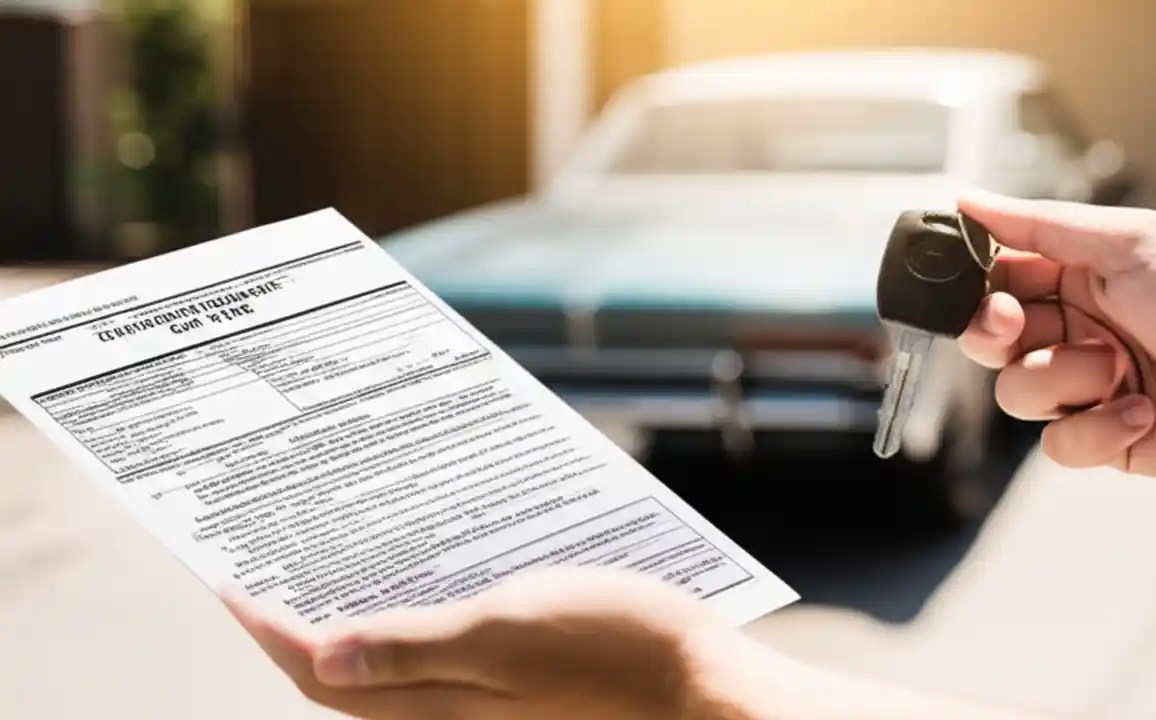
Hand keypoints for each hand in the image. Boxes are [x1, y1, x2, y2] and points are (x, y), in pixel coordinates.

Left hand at [224, 567, 1044, 718]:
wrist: (702, 689)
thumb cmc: (616, 650)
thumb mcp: (510, 632)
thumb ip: (416, 643)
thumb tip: (324, 647)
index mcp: (436, 699)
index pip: (322, 670)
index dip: (269, 629)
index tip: (229, 578)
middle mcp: (448, 707)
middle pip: (347, 671)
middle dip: (298, 622)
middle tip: (270, 560)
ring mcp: (484, 700)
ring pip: (393, 664)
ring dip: (354, 618)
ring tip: (335, 560)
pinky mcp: (518, 684)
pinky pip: (443, 658)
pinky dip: (414, 622)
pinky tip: (430, 574)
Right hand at [957, 190, 1155, 482]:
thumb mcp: (1127, 244)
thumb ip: (1039, 224)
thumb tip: (967, 198)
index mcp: (1074, 277)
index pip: (993, 280)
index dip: (974, 290)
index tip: (985, 292)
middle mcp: (1072, 331)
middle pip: (987, 340)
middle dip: (998, 335)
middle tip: (1022, 326)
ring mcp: (1084, 386)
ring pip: (1016, 393)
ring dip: (1066, 382)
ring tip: (1121, 371)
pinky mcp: (1100, 437)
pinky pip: (1056, 443)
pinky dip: (1097, 429)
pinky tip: (1142, 412)